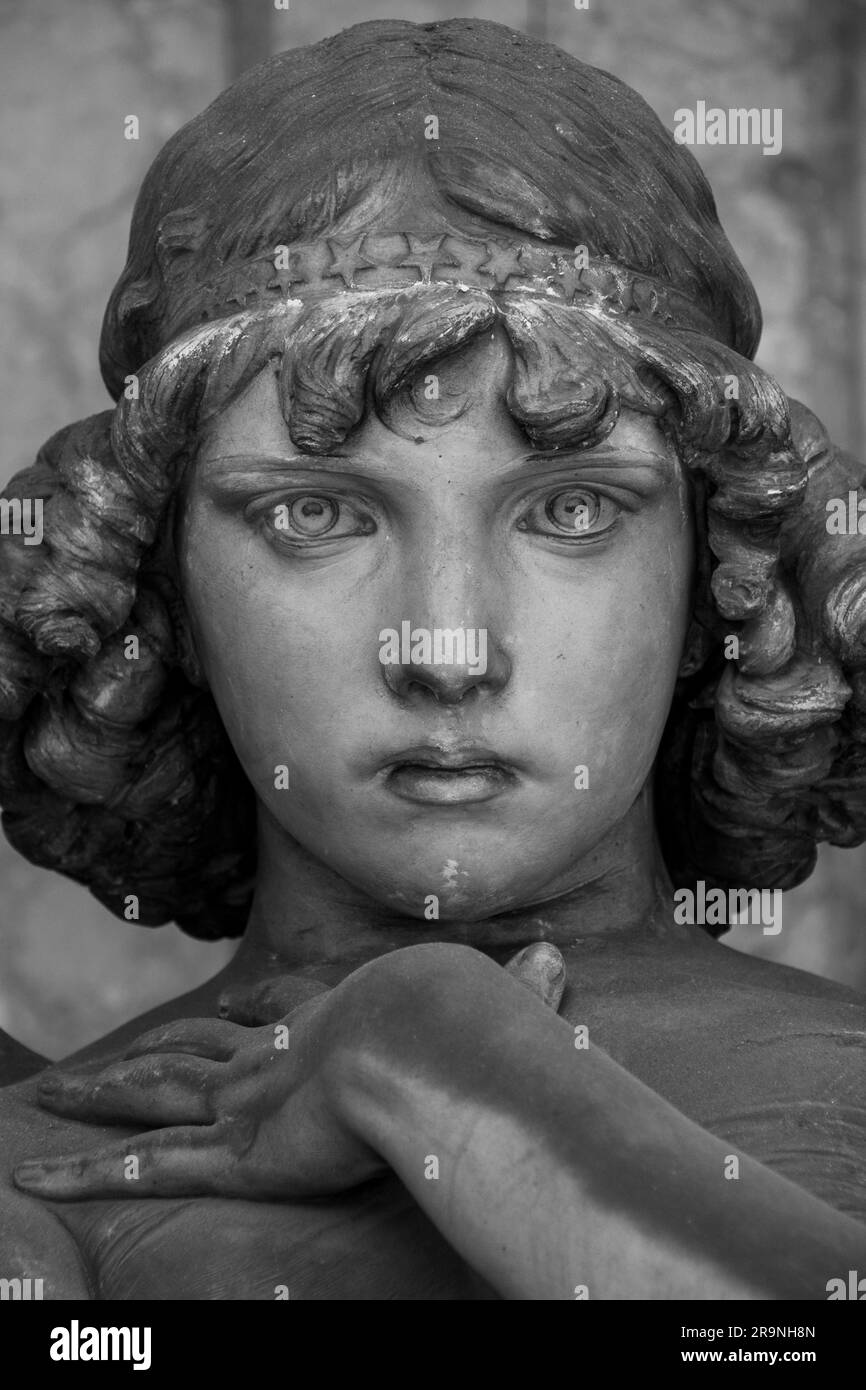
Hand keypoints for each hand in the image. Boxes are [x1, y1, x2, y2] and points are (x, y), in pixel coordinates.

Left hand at [13, 942, 565, 1202]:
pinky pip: (153, 1165)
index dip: (252, 1010)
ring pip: (156, 1096)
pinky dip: (97, 1171)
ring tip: (54, 1093)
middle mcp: (279, 1056)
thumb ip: (526, 988)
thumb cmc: (476, 1022)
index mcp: (336, 1021)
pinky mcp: (237, 1149)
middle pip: (199, 1050)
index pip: (278, 1012)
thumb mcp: (503, 1002)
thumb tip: (560, 957)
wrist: (435, 1035)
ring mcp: (250, 1099)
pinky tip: (50, 1174)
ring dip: (102, 1095)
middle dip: (155, 1052)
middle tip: (112, 1052)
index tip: (229, 1004)